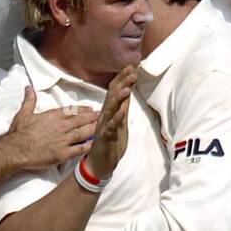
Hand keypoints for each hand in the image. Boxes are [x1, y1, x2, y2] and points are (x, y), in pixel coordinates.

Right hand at [7, 87, 96, 168]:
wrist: (16, 150)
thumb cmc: (19, 133)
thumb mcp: (23, 113)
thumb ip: (29, 100)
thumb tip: (28, 88)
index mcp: (52, 116)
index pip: (71, 110)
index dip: (83, 109)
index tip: (90, 109)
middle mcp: (61, 127)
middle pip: (81, 120)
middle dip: (93, 117)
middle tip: (102, 116)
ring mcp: (63, 140)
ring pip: (83, 133)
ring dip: (94, 129)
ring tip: (103, 127)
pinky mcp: (63, 154)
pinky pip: (80, 149)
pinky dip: (88, 147)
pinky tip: (95, 145)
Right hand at [83, 67, 134, 181]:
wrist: (99, 164)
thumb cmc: (110, 142)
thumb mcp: (120, 122)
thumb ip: (123, 106)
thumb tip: (128, 90)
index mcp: (109, 111)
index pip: (114, 91)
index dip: (122, 78)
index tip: (131, 67)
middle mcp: (105, 116)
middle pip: (112, 96)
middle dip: (122, 83)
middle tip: (132, 71)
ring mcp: (104, 126)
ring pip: (110, 109)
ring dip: (118, 98)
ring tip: (127, 87)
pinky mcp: (105, 138)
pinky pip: (110, 127)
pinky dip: (115, 119)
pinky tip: (121, 112)